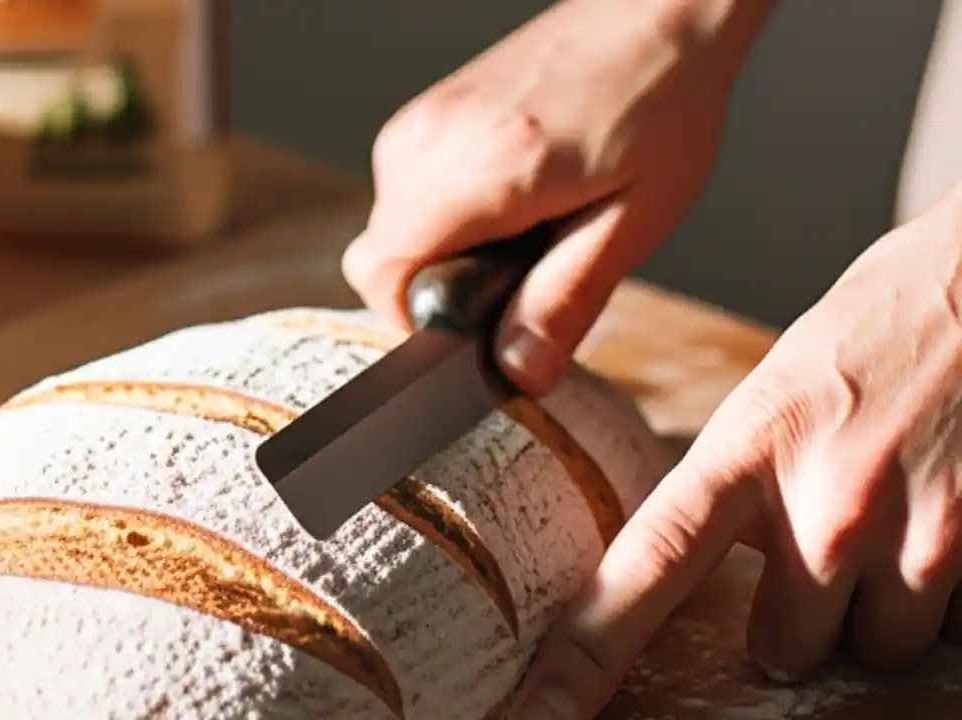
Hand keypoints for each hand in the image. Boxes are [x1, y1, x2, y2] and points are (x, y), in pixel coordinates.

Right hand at [343, 0, 773, 394]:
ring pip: (389, 230)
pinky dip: (445, 215)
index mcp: (479, 171)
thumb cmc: (661, 104)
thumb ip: (564, 300)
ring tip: (527, 222)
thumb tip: (518, 373)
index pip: (384, 281)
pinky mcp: (424, 112)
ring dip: (445, 250)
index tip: (482, 322)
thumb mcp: (632, 221)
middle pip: (379, 263)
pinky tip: (511, 195)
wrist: (656, 13)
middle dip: (441, 288)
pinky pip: (404, 193)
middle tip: (522, 268)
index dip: (425, 322)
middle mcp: (429, 140)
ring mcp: (418, 120)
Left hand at [516, 181, 961, 718]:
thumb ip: (739, 485)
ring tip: (899, 513)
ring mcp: (920, 535)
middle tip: (827, 534)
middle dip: (798, 611)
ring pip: (874, 646)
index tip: (537, 711)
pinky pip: (947, 626)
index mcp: (748, 448)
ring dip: (878, 604)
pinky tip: (944, 513)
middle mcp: (828, 503)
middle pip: (782, 646)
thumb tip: (717, 562)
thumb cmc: (884, 324)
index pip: (646, 569)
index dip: (584, 654)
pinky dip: (941, 590)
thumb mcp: (778, 391)